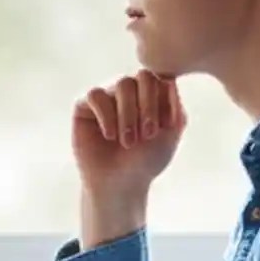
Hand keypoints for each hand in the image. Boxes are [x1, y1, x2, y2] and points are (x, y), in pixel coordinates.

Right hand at [73, 71, 186, 201]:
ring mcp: (107, 94)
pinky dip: (106, 116)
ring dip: (129, 115)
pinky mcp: (84, 105)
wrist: (119, 184)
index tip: (166, 127)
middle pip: (142, 76)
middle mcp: (130, 89)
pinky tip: (109, 136)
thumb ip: (175, 105)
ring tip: (128, 142)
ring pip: (121, 83)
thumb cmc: (146, 160)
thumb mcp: (170, 134)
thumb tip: (169, 80)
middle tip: (148, 135)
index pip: (162, 76)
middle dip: (148, 106)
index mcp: (152, 93)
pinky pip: (96, 94)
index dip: (164, 100)